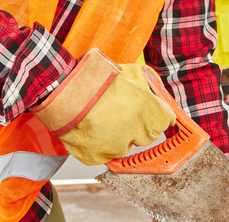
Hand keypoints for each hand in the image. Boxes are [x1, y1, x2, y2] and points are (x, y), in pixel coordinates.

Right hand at [32, 49, 174, 164]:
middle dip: (139, 126)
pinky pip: (105, 154)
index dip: (158, 116)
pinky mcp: (97, 157)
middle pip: (147, 136)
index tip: (154, 114)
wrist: (63, 89)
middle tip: (122, 113)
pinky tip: (91, 128)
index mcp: (147, 110)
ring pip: (125, 146)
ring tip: (102, 118)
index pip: (165, 121)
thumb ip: (150, 85)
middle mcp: (135, 132)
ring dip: (119, 136)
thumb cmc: (96, 78)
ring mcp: (116, 147)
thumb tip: (158, 92)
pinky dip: (100, 145)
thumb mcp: (131, 72)